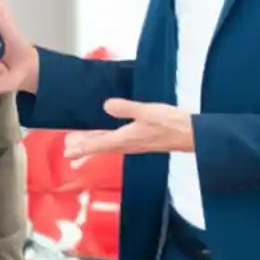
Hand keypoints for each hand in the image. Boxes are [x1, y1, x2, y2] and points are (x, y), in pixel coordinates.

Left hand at [63, 99, 193, 158]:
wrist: (192, 135)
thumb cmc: (171, 123)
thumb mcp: (147, 111)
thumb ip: (126, 108)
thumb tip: (106, 105)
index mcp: (126, 138)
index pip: (99, 144)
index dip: (83, 147)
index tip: (69, 151)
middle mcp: (128, 144)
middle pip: (101, 148)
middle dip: (84, 150)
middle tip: (68, 154)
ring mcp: (135, 144)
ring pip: (109, 147)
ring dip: (94, 149)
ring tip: (80, 154)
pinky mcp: (142, 141)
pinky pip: (118, 144)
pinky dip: (108, 144)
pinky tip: (108, 141)